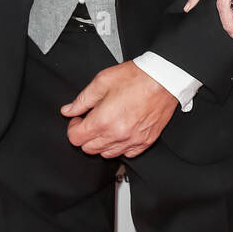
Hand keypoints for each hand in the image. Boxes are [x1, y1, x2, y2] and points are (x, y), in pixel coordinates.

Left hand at [60, 60, 177, 157]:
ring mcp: (132, 140)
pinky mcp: (145, 142)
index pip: (76, 139)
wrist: (164, 79)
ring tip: (107, 125)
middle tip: (92, 120)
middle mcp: (117, 134)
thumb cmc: (137, 77)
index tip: (79, 119)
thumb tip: (68, 110)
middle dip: (86, 135)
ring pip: (107, 154)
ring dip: (102, 142)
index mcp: (103, 120)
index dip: (73, 128)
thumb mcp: (102, 81)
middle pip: (89, 149)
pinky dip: (121, 146)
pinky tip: (122, 131)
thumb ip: (82, 99)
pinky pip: (127, 154)